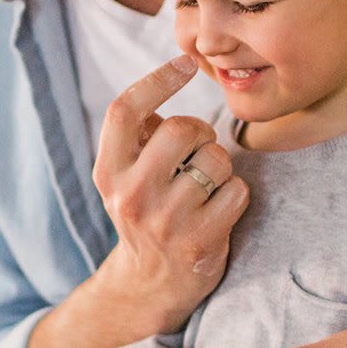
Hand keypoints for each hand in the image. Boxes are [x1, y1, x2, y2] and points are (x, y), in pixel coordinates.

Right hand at [91, 56, 248, 333]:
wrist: (149, 285)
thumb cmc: (145, 212)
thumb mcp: (124, 176)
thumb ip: (139, 134)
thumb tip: (172, 74)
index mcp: (108, 172)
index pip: (125, 111)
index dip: (157, 80)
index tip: (185, 62)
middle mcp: (131, 195)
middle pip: (183, 129)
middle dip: (202, 133)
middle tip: (198, 152)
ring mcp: (165, 221)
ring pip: (217, 159)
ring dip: (221, 167)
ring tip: (205, 187)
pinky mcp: (200, 241)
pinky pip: (237, 191)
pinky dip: (235, 194)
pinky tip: (218, 210)